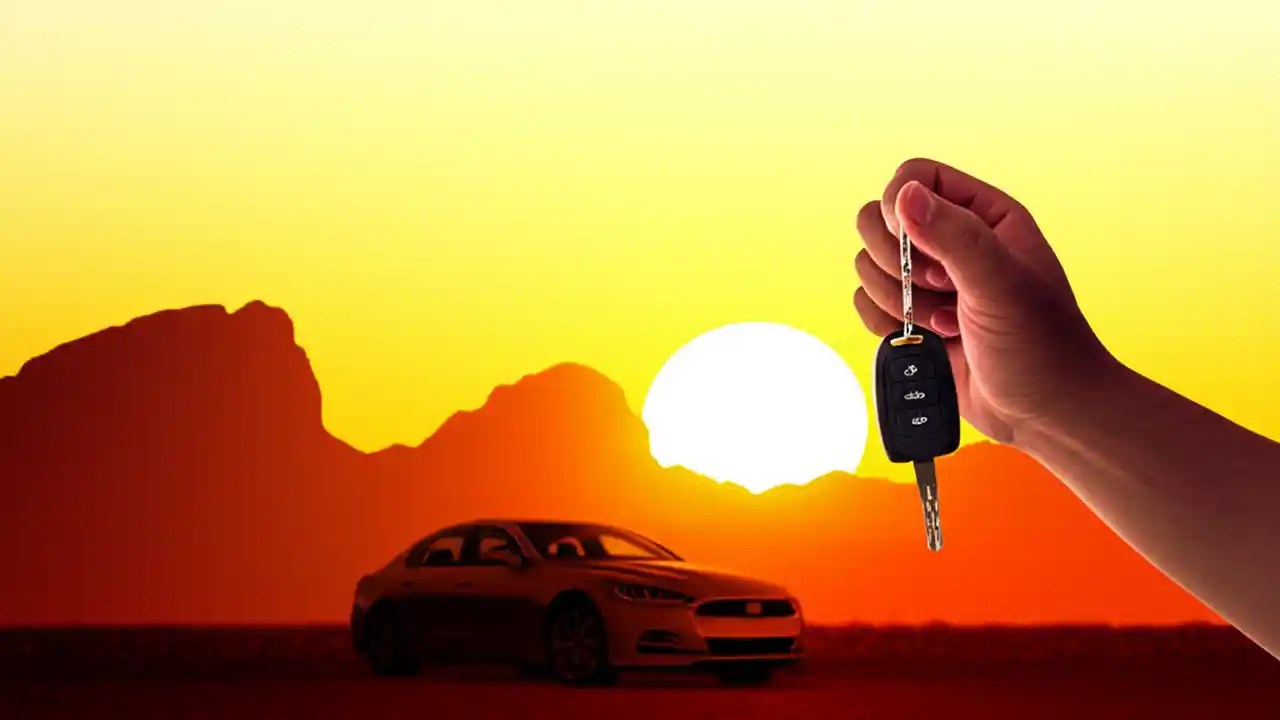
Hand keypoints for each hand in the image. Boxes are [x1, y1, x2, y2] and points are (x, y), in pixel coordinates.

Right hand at [853, 158, 1114, 443]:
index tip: (919, 246)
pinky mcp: (911, 319)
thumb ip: (954, 236)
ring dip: (897, 300)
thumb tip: (904, 197)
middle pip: (878, 220)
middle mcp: (952, 242)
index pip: (916, 177)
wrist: (1045, 414)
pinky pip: (865, 305)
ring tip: (946, 323)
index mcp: (984, 216)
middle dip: (896, 262)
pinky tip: (930, 340)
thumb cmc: (1044, 348)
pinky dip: (886, 325)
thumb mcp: (1003, 285)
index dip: (902, 206)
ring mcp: (928, 282)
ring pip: (868, 265)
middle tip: (941, 289)